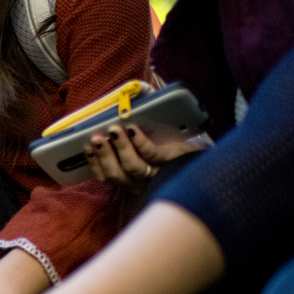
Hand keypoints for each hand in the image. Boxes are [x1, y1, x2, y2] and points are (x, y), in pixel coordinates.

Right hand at [83, 124, 202, 190]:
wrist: (208, 159)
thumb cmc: (173, 150)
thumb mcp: (149, 149)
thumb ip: (130, 137)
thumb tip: (116, 112)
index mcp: (132, 179)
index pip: (106, 176)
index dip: (94, 163)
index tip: (85, 147)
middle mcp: (142, 181)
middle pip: (115, 175)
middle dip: (103, 156)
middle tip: (95, 138)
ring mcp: (157, 172)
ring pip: (131, 167)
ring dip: (119, 147)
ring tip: (113, 130)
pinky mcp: (171, 161)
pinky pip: (152, 154)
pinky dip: (140, 142)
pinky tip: (133, 129)